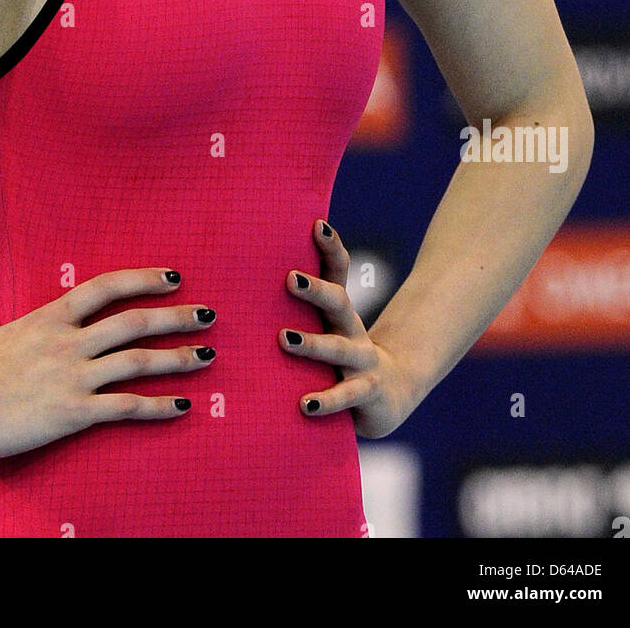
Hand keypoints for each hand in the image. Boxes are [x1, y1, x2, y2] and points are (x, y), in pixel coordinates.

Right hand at [0, 270, 216, 457]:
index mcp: (51, 317)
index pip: (107, 287)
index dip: (143, 279)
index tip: (174, 277)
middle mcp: (71, 342)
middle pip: (135, 322)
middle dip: (177, 317)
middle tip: (208, 315)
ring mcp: (76, 376)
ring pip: (139, 361)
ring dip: (178, 358)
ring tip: (208, 355)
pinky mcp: (76, 411)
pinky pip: (127, 407)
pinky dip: (159, 406)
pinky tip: (184, 406)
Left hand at [280, 221, 416, 438]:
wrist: (389, 393)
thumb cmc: (339, 357)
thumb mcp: (322, 330)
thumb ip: (292, 311)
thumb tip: (240, 283)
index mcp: (338, 310)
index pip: (338, 270)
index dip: (331, 247)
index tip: (317, 224)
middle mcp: (352, 329)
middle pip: (338, 302)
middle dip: (316, 290)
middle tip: (291, 278)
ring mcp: (362, 361)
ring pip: (337, 349)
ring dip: (311, 344)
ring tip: (284, 338)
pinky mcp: (366, 392)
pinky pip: (345, 396)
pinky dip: (326, 400)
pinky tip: (306, 404)